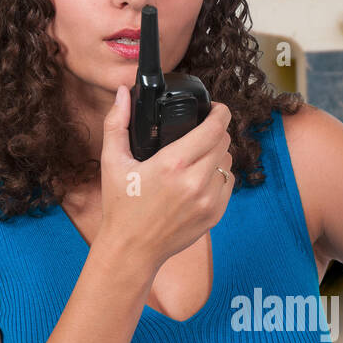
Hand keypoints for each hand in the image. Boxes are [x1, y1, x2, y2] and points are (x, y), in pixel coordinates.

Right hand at [100, 86, 233, 267]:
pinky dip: (219, 177)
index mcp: (173, 164)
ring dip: (218, 154)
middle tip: (202, 131)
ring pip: (229, 163)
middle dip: (216, 132)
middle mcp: (196, 182)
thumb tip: (123, 93)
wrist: (132, 250)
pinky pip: (228, 184)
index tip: (216, 108)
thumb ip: (116, 123)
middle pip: (225, 142)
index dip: (220, 113)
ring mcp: (209, 200)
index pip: (214, 128)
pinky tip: (201, 178)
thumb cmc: (121, 206)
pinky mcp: (215, 215)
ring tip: (200, 156)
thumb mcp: (113, 162)